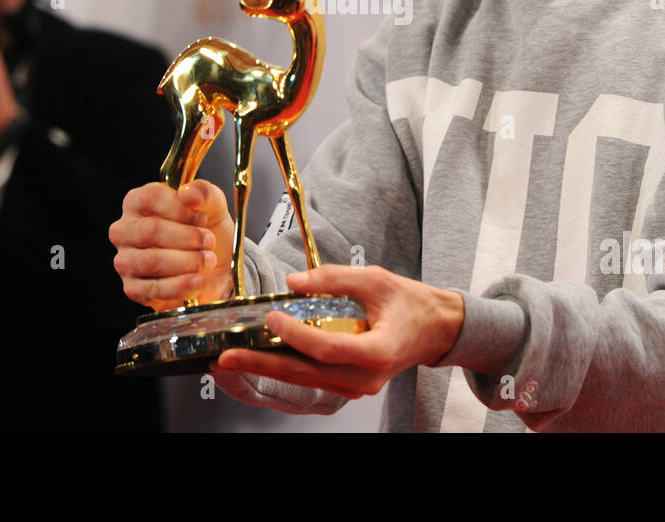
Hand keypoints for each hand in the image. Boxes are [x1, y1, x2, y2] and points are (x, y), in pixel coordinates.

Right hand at [109, 179, 234, 310]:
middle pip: (150, 230)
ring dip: (187, 261)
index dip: (180, 208)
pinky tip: (198, 281)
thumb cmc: (207, 234)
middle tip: (209, 241)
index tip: (202, 218)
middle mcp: (125, 230)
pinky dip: (181, 286)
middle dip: (187, 238)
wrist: (217, 270)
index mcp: (138, 202)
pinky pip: (153, 289)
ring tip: (207, 260)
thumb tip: (188, 194)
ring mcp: (126, 261)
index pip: (150, 197)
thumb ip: (205, 194)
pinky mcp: (133, 289)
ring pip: (151, 260)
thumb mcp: (214, 208)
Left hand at [209, 264, 464, 398]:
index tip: (272, 317)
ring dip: (267, 370)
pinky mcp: (350, 384)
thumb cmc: (411, 304)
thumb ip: (334, 278)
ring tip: (233, 360)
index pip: (327, 348)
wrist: (436, 330)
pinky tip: (261, 360)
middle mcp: (366, 377)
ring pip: (305, 381)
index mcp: (378, 351)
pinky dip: (285, 370)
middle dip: (262, 364)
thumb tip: (293, 282)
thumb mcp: (376, 279)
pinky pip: (312, 380)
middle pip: (306, 374)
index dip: (296, 334)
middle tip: (227, 356)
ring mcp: (358, 386)